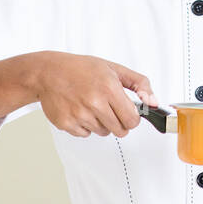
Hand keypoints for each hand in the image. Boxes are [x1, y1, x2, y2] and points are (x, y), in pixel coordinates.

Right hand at [28, 51, 159, 138]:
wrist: (48, 72)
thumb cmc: (81, 69)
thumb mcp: (114, 69)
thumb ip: (139, 84)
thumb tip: (154, 103)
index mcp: (109, 88)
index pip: (133, 120)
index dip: (132, 118)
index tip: (127, 113)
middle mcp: (94, 103)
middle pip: (120, 130)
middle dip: (119, 122)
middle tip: (109, 108)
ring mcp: (79, 115)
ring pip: (103, 132)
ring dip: (101, 123)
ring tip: (91, 105)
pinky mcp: (67, 124)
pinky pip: (86, 134)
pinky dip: (85, 125)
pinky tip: (79, 109)